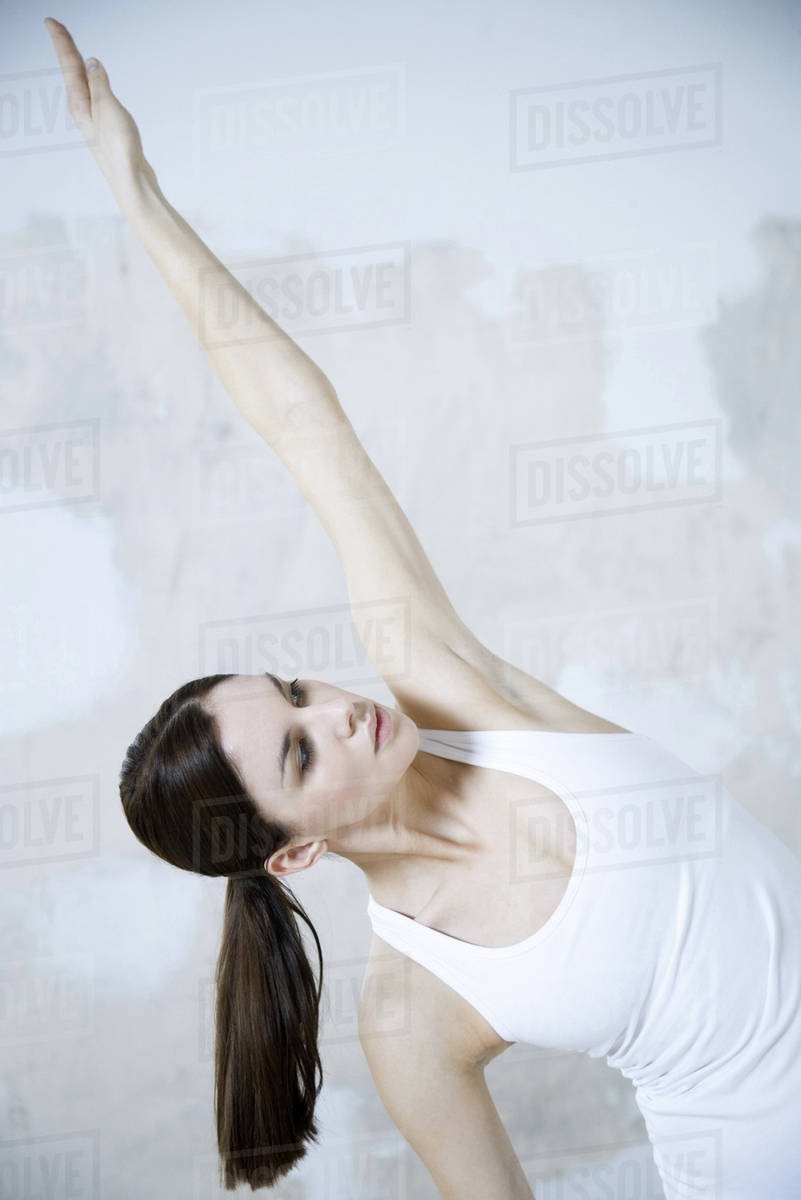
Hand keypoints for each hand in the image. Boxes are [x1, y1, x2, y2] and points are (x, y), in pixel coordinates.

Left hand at [44, 17, 155, 192]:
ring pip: (82, 83)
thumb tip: (91, 63)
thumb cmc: (120, 149)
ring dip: (76, 64)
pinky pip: (94, 95)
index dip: (61, 40)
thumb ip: (99, 84)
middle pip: (72, 71)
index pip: (69, 64)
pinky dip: (91, 81)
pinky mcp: (106, 127)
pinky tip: (94, 82)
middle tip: (58, 28)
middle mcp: (83, 110)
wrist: (132, 181)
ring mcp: (94, 120)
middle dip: (66, 48)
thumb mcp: (108, 108)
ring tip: (70, 49)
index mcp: (80, 103)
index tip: (51, 21)